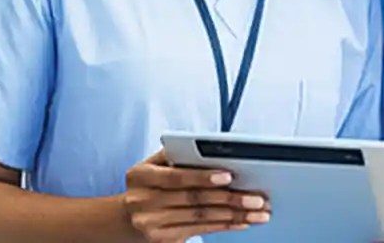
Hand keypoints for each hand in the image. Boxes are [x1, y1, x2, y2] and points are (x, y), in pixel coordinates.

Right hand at [123, 149, 269, 242]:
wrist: (125, 220)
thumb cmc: (149, 185)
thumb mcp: (152, 166)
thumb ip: (176, 156)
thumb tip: (214, 151)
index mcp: (140, 176)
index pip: (176, 176)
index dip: (202, 177)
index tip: (229, 176)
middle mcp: (143, 202)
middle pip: (194, 200)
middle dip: (230, 199)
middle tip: (257, 198)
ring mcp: (152, 225)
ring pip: (201, 218)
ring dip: (234, 216)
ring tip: (258, 212)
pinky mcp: (163, 242)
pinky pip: (201, 231)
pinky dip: (224, 226)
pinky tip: (242, 223)